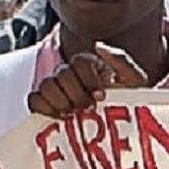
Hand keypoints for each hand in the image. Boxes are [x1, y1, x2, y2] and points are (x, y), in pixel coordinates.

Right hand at [27, 44, 148, 118]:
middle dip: (76, 94)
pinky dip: (44, 108)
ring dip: (60, 101)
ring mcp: (57, 87)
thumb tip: (99, 46)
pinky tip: (61, 117)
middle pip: (62, 73)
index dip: (88, 79)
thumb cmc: (129, 99)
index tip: (100, 97)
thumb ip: (122, 61)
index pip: (80, 61)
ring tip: (75, 114)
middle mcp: (71, 72)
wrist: (121, 122)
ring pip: (46, 85)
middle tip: (89, 109)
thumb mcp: (135, 81)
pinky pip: (34, 99)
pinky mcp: (47, 102)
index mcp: (90, 64)